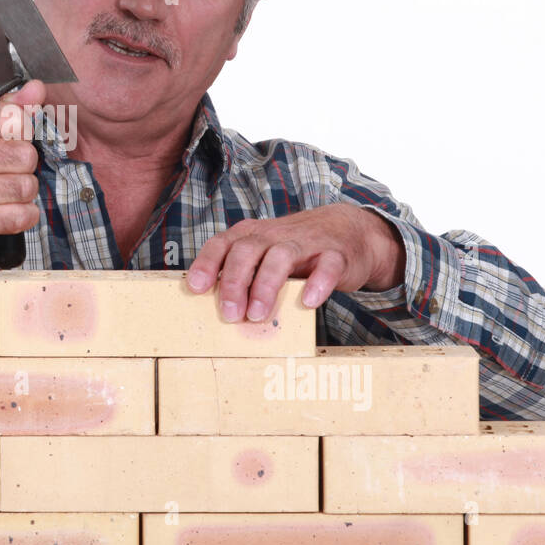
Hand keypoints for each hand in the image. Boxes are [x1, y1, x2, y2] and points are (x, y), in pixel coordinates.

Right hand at [0, 80, 45, 257]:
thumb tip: (37, 89)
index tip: (6, 143)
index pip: (19, 119)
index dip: (21, 134)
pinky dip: (21, 216)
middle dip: (21, 167)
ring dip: (20, 193)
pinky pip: (25, 215)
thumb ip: (4, 107)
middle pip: (27, 155)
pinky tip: (2, 211)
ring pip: (28, 186)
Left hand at [184, 203, 405, 321]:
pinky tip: (308, 301)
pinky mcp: (335, 255)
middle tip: (230, 314)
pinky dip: (317, 283)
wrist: (348, 231)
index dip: (207, 264)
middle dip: (235, 282)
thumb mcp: (264, 254)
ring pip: (281, 257)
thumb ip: (242, 273)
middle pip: (247, 251)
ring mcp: (306, 243)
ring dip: (266, 286)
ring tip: (258, 314)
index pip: (223, 243)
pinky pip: (326, 266)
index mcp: (252, 235)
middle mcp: (275, 235)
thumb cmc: (295, 250)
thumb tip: (216, 308)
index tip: (196, 288)